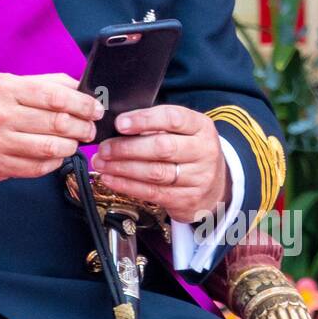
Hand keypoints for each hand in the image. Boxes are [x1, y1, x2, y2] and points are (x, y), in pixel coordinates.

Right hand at [0, 72, 103, 181]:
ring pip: (51, 149)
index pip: (56, 97)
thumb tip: (77, 88)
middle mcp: (0, 117)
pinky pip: (37, 169)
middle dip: (83, 127)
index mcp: (3, 90)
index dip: (83, 104)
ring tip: (75, 140)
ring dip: (71, 146)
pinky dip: (54, 162)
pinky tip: (56, 154)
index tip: (95, 107)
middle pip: (58, 124)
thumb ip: (40, 84)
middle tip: (91, 127)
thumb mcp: (1, 81)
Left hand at [91, 104, 231, 223]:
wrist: (215, 185)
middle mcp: (204, 151)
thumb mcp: (182, 132)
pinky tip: (111, 179)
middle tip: (104, 148)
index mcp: (201, 127)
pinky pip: (152, 193)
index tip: (119, 123)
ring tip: (102, 163)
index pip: (173, 118)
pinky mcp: (187, 199)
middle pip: (162, 147)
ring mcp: (198, 178)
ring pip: (155, 172)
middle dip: (127, 147)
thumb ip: (155, 126)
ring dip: (122, 168)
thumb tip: (116, 127)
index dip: (144, 120)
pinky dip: (127, 185)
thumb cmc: (188, 150)